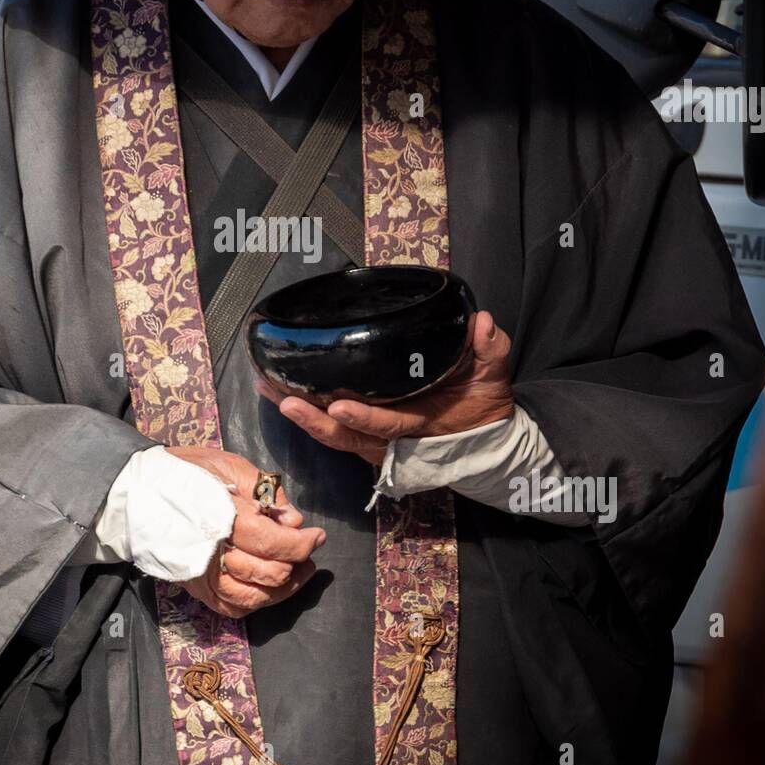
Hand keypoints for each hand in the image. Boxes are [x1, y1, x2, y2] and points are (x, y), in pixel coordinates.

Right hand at [165, 447, 325, 617]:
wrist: (138, 492)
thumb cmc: (186, 473)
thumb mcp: (229, 464)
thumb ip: (265, 491)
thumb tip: (293, 519)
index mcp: (222, 520)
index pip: (274, 543)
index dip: (303, 543)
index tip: (317, 535)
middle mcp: (212, 554)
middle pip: (269, 573)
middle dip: (299, 563)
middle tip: (309, 549)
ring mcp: (202, 576)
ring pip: (255, 597)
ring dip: (285, 587)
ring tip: (299, 570)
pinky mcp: (196, 588)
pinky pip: (233, 608)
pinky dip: (257, 601)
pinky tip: (270, 586)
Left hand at [253, 309, 513, 462]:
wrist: (484, 437)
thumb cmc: (484, 404)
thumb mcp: (494, 376)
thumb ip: (489, 350)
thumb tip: (483, 324)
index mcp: (421, 425)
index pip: (388, 426)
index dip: (365, 419)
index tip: (339, 406)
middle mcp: (392, 439)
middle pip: (347, 436)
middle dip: (313, 421)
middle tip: (283, 399)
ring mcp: (376, 441)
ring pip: (334, 435)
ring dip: (301, 416)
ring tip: (270, 390)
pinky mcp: (366, 436)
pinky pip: (332, 430)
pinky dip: (306, 415)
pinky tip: (280, 393)